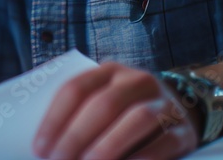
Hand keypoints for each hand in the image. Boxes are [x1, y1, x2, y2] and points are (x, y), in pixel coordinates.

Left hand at [33, 62, 200, 159]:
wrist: (179, 111)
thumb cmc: (125, 113)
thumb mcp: (103, 102)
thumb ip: (79, 116)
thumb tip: (47, 148)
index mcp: (109, 71)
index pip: (76, 89)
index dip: (54, 120)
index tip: (40, 148)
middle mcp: (137, 81)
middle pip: (104, 104)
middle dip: (77, 137)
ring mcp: (164, 103)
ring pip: (137, 119)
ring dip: (108, 146)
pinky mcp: (183, 130)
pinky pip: (164, 142)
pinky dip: (142, 158)